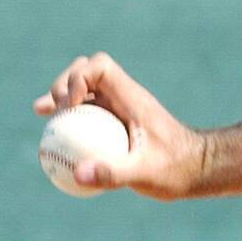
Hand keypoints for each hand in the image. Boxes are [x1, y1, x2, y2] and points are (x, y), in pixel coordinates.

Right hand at [32, 51, 205, 199]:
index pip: (100, 66)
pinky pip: (89, 114)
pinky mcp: (118, 124)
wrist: (197, 170)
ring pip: (86, 91)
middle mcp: (125, 98)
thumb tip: (77, 173)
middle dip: (65, 83)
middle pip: (87, 71)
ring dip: (62, 97)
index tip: (71, 107)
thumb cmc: (176, 170)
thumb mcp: (145, 174)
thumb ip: (114, 173)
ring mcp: (120, 110)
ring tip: (43, 114)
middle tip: (56, 111)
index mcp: (132, 98)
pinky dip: (70, 119)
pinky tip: (53, 140)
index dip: (78, 77)